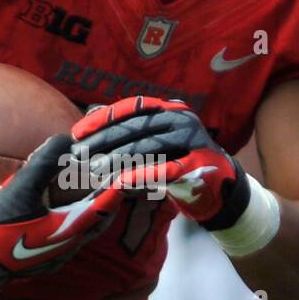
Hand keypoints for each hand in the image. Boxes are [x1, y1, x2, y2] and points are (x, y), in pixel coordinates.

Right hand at [0, 133, 122, 292]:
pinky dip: (74, 222)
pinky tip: (63, 213)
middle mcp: (68, 246)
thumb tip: (65, 140)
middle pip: (99, 222)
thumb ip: (44, 162)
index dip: (117, 189)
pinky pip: (69, 240)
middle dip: (107, 201)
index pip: (104, 206)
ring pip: (85, 232)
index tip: (128, 174)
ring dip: (91, 212)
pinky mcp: (44, 261)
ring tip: (92, 193)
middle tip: (112, 181)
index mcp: (68, 229)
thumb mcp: (20, 188)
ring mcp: (57, 257)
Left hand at [71, 96, 250, 229]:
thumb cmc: (180, 166)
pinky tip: (120, 182)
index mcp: (171, 110)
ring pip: (148, 147)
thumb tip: (92, 114)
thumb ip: (131, 132)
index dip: (103, 119)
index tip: (77, 134)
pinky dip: (141, 175)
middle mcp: (183, 120)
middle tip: (79, 155)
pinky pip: (165, 169)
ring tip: (94, 170)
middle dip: (104, 141)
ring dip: (118, 159)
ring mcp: (194, 141)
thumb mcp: (157, 145)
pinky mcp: (200, 165)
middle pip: (137, 127)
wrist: (221, 191)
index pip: (132, 107)